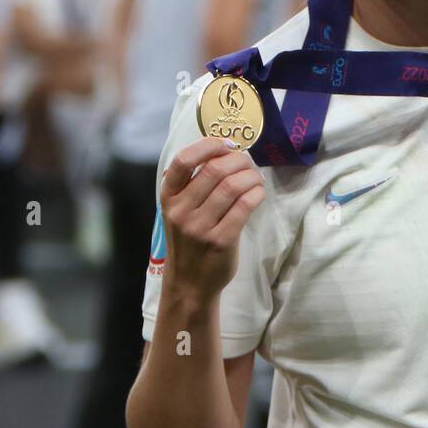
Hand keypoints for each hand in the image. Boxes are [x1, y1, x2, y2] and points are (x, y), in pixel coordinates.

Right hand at [159, 137, 265, 304]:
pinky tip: (258, 192)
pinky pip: (245, 206)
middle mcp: (181, 211)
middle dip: (238, 160)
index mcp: (168, 198)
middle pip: (214, 170)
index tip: (226, 144)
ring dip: (251, 176)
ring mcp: (200, 227)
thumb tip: (224, 151)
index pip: (182, 161)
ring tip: (256, 178)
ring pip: (232, 186)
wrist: (189, 283)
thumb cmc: (188, 241)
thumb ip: (192, 184)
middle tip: (248, 163)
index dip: (207, 145)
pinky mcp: (221, 240)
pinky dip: (256, 192)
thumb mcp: (178, 211)